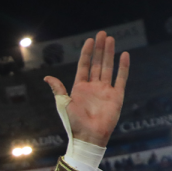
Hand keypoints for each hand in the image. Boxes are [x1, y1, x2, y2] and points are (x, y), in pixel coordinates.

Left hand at [43, 31, 129, 146]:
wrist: (88, 136)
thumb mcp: (63, 104)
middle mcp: (93, 87)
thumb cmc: (74, 123)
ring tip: (111, 39)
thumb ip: (58, 89)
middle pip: (97, 63)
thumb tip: (47, 77)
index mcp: (80, 88)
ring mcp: (105, 90)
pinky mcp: (116, 96)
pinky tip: (124, 55)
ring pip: (108, 68)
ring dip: (109, 53)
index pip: (84, 66)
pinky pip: (121, 79)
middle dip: (99, 49)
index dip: (86, 53)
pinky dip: (123, 67)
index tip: (89, 40)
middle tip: (102, 34)